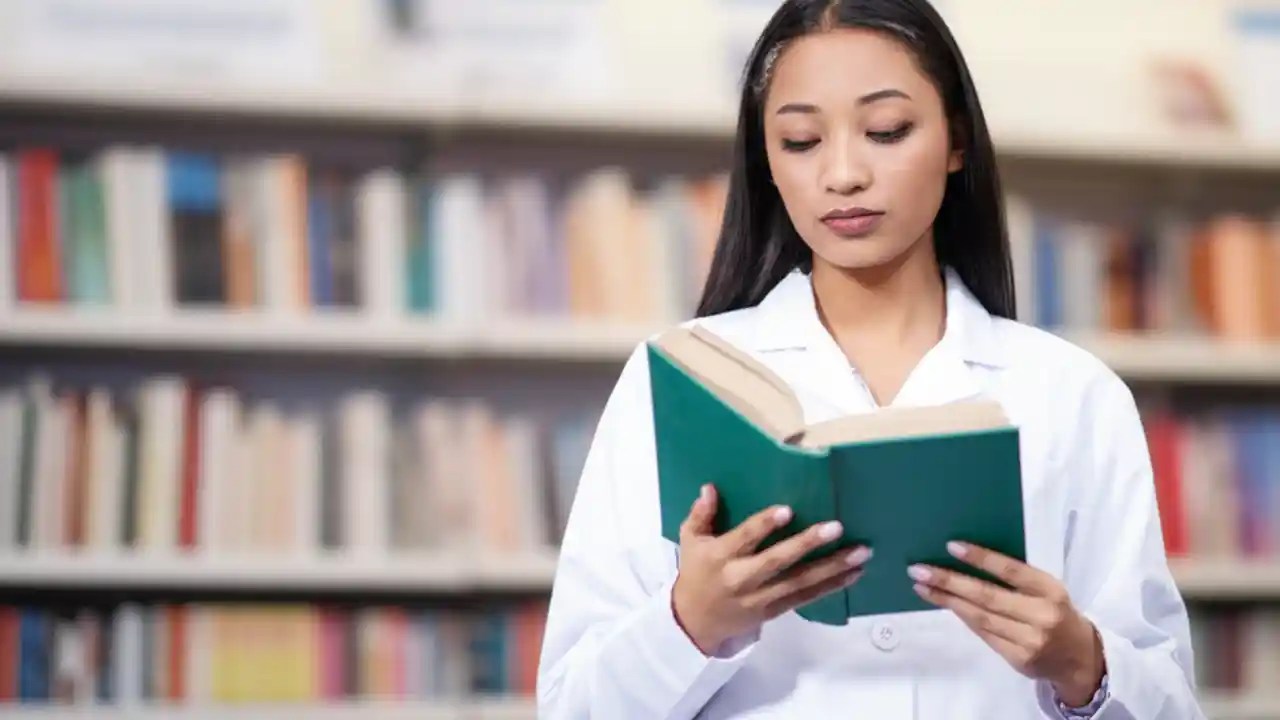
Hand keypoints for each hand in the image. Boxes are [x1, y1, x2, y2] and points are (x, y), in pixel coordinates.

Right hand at [672, 484, 871, 654]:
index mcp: (720, 556)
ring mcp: (761, 597)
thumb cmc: (696, 572)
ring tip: (860, 553)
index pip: (744, 539)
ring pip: (799, 582)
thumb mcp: (689, 541)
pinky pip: (806, 598)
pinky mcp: (775, 610)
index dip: (764, 525)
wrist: (695, 623)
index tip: (787, 510)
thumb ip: (700, 514)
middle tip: (836, 527)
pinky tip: (854, 573)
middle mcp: (742, 578)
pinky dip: (831, 586)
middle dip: (808, 544)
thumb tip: (710, 488)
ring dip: (832, 567)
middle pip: (778, 561)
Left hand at [908, 542, 1104, 706]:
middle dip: (949, 581)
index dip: (981, 558)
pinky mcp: (1018, 658)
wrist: (1080, 658)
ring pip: (979, 617)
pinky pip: (983, 633)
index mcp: (1050, 590)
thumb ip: (1017, 578)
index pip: (1011, 570)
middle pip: (987, 596)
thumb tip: (968, 559)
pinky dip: (961, 616)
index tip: (951, 545)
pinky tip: (944, 603)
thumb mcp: (1048, 590)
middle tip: (919, 570)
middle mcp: (1041, 615)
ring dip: (947, 600)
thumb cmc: (1056, 612)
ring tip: (922, 586)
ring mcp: (1029, 640)